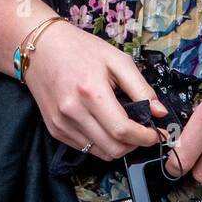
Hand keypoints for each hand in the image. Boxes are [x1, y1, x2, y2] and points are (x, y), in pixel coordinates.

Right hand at [24, 19, 168, 161]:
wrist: (42, 48)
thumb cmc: (81, 49)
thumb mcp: (117, 60)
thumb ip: (141, 87)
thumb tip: (159, 112)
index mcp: (91, 92)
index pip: (123, 130)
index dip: (145, 137)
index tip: (156, 134)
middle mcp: (73, 112)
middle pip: (112, 148)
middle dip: (134, 145)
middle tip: (143, 131)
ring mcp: (61, 123)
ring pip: (99, 153)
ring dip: (118, 146)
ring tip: (125, 128)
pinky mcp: (55, 129)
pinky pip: (84, 147)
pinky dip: (101, 142)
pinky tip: (105, 125)